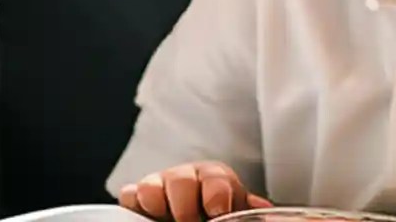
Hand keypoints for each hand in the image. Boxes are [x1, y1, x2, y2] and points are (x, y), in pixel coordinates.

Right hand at [118, 162, 273, 221]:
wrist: (197, 212)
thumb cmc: (218, 213)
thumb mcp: (235, 209)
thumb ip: (249, 211)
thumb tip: (266, 212)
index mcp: (214, 179)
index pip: (215, 180)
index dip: (216, 195)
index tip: (217, 212)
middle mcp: (186, 178)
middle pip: (181, 181)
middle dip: (185, 206)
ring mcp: (159, 185)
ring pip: (151, 185)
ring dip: (159, 205)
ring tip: (168, 220)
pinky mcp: (136, 197)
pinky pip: (129, 195)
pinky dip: (135, 206)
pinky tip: (148, 218)